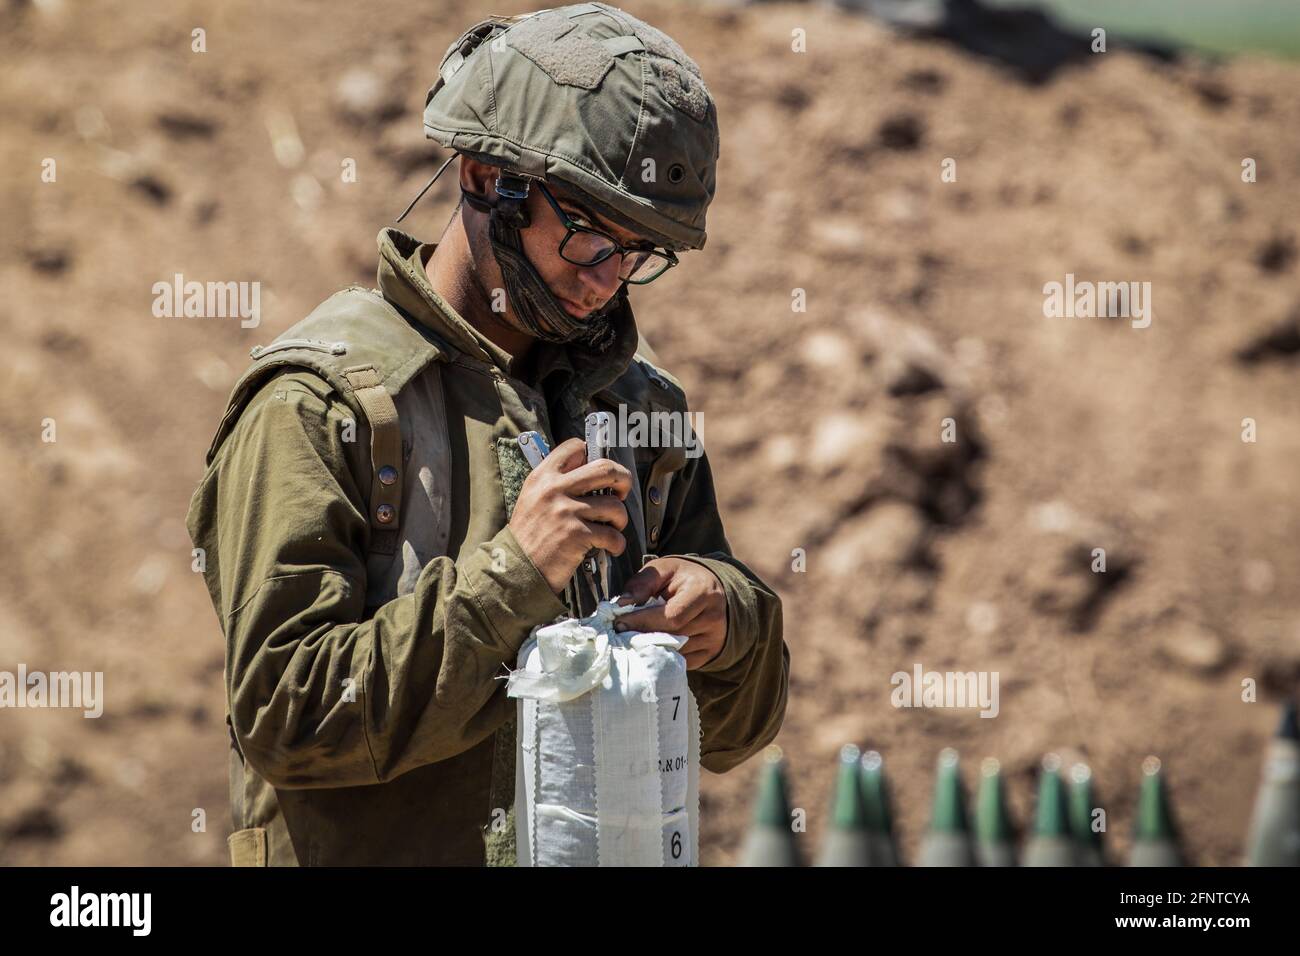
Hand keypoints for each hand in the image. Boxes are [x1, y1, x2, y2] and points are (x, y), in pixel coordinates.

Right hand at [508, 437, 631, 593]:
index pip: (574, 447)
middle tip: (622, 492)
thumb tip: (588, 473)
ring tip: (613, 527)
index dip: (594, 457)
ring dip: (621, 519)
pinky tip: (611, 548)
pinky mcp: (577, 535)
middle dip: (623, 480)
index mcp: (542, 477)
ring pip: (615, 506)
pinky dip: (617, 544)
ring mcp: (566, 511)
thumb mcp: (532, 499)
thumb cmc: (529, 536)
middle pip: (605, 469)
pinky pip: (612, 535)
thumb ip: (555, 483)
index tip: (600, 474)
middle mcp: (554, 489)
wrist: (517, 569)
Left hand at [614, 558, 726, 669]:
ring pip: (677, 652)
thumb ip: (642, 583)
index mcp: (703, 591)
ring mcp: (715, 638)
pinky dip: (664, 657)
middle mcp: (714, 617)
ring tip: (632, 640)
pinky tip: (651, 648)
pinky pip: (682, 662)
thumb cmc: (682, 578)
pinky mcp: (711, 652)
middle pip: (673, 637)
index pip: (671, 616)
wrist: (711, 588)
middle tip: (621, 634)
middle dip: (643, 636)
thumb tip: (622, 604)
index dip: (643, 622)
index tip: (619, 624)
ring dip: (652, 649)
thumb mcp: (663, 569)